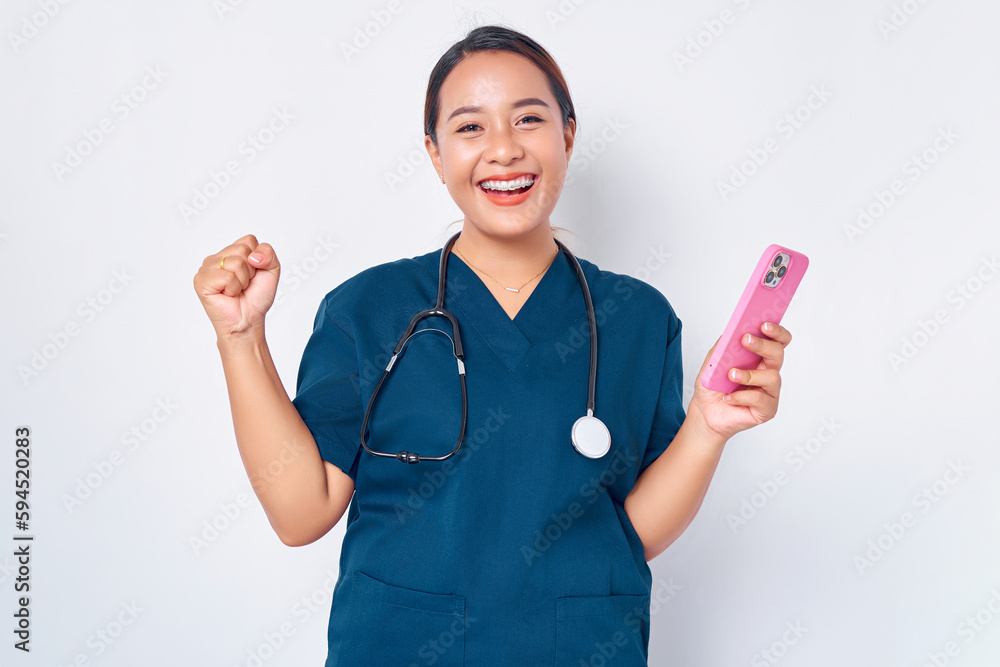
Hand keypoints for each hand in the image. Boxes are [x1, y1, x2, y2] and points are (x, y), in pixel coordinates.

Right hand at [192, 234, 280, 339]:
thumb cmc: (256, 297)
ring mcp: (207, 268)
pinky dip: (233, 288)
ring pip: (236, 262)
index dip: (258, 259)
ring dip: (242, 281)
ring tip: (236, 290)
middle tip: (244, 285)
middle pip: (242, 249)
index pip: (249, 240)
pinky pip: (226, 276)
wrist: (248, 319)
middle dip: (250, 271)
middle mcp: (217, 257)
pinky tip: (228, 295)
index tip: (253, 274)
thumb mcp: (272, 271)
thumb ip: (269, 254)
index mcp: (231, 252)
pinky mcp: (201, 280)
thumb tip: (253, 256)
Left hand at [688, 322, 791, 441]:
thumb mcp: (712, 362)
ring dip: (749, 374)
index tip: (764, 323)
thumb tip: (732, 332)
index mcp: (759, 357)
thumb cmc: (713, 386)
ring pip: (772, 377)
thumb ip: (723, 346)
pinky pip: (761, 399)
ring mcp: (770, 391)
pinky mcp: (767, 409)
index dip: (776, 331)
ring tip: (730, 375)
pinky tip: (728, 397)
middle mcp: (768, 372)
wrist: (705, 412)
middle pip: (778, 353)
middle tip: (746, 340)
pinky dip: (741, 397)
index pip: (777, 340)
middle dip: (763, 344)